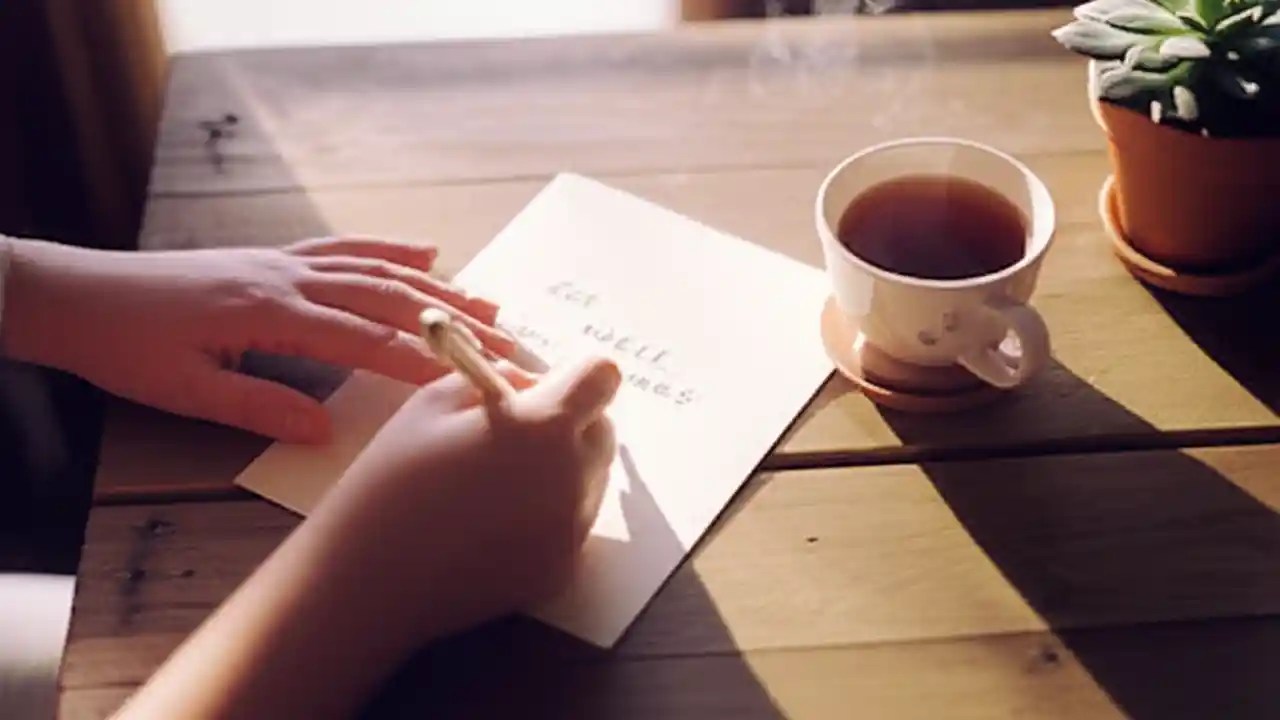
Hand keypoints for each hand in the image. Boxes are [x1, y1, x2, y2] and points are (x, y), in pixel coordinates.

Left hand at [0, 236, 512, 442]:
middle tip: (509, 341)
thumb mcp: (184, 391)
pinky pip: (345, 247)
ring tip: (490, 303)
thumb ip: (258, 407)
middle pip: (389, 298)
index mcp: (270, 314)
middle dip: (454, 322)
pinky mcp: (275, 257)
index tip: (474, 381)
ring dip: (439, 287)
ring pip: (378, 269)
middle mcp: (289, 279)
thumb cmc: (127, 347)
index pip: (365, 340)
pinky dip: (390, 248)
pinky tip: (426, 251)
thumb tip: (327, 431)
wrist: (79, 294)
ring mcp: (285, 262)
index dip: (423, 362)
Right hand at [309, 354, 620, 640]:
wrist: (366, 580)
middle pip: (602, 430)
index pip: (602, 377)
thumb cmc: (391, 479)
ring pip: (592, 479)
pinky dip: (550, 515)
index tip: (549, 387)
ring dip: (563, 468)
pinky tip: (496, 522)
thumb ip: (497, 380)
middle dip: (571, 421)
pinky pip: (573, 525)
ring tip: (499, 481)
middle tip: (517, 431)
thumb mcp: (433, 402)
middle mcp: (572, 478)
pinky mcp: (561, 571)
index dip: (577, 376)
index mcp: (542, 426)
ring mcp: (571, 531)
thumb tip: (533, 383)